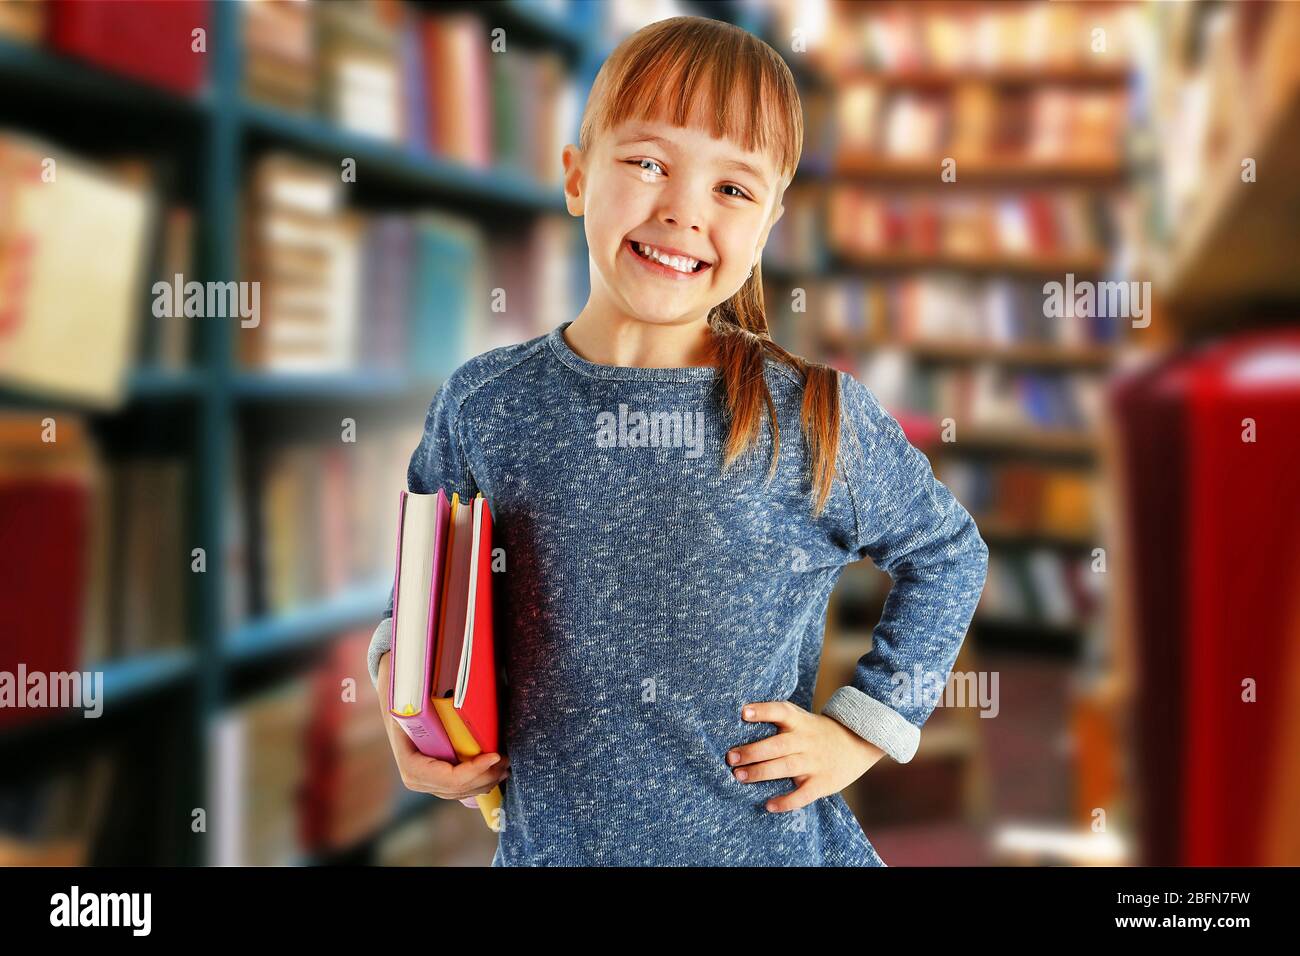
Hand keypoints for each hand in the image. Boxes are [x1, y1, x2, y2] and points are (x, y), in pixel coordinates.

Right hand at [376, 652, 510, 801]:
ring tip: (506, 765)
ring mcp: (427, 784)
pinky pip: (461, 788)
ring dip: (487, 781)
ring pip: (463, 791)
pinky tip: (495, 772)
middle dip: (487, 776)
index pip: (449, 779)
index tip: (495, 755)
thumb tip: (457, 702)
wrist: (398, 706)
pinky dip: (480, 781)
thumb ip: (431, 709)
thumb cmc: (408, 703)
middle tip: (507, 759)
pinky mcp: (436, 781)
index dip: (475, 771)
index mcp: (412, 766)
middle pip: (460, 788)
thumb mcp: (414, 705)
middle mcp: (417, 780)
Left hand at [728, 699, 884, 811]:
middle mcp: (806, 741)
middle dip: (752, 751)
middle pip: (777, 745)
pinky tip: (768, 805)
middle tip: (731, 758)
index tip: (743, 712)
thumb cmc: (817, 732)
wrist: (858, 743)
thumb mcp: (802, 719)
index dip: (762, 711)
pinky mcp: (822, 783)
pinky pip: (803, 795)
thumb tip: (739, 720)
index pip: (781, 712)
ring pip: (785, 768)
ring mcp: (814, 762)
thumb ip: (778, 719)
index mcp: (800, 722)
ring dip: (761, 773)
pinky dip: (786, 801)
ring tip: (739, 776)